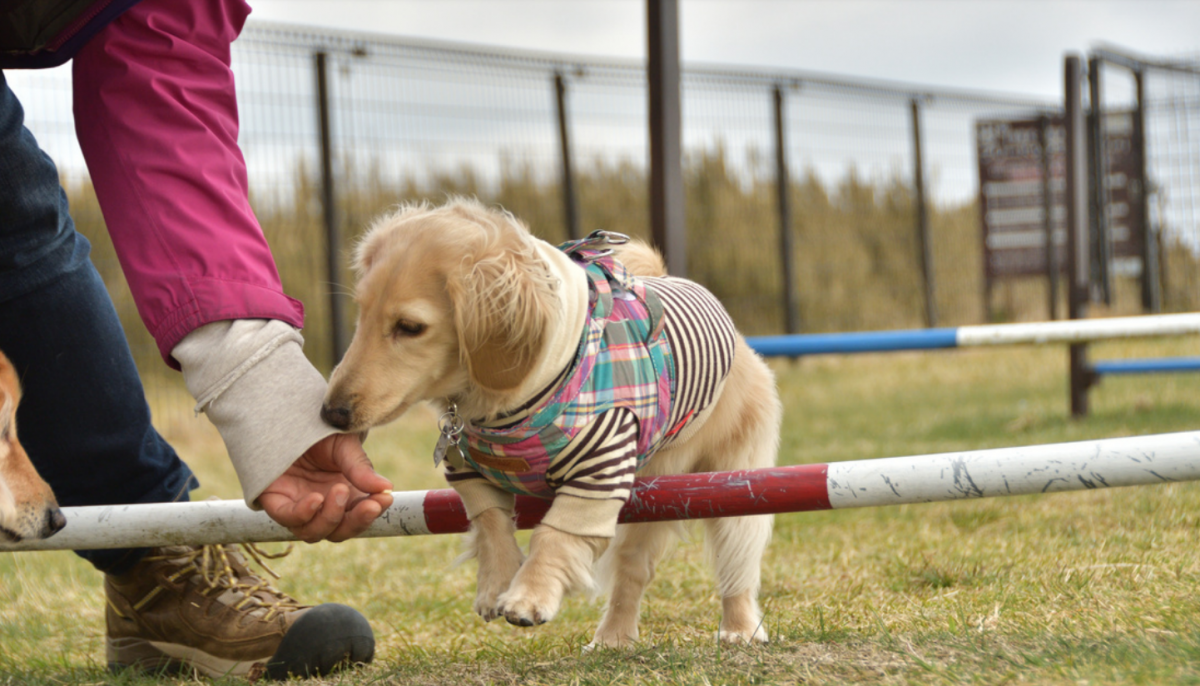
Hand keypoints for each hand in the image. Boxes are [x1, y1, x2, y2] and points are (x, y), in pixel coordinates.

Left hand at [258, 433, 393, 542]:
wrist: (289, 417)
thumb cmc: (320, 432)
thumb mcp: (345, 446)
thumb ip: (360, 468)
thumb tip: (386, 489)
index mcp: (343, 496)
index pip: (359, 517)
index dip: (371, 513)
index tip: (385, 499)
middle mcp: (321, 507)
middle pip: (338, 531)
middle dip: (356, 521)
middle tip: (369, 503)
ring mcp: (298, 507)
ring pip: (314, 532)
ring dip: (331, 517)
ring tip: (340, 490)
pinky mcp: (276, 501)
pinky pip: (288, 518)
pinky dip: (303, 513)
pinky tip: (316, 499)